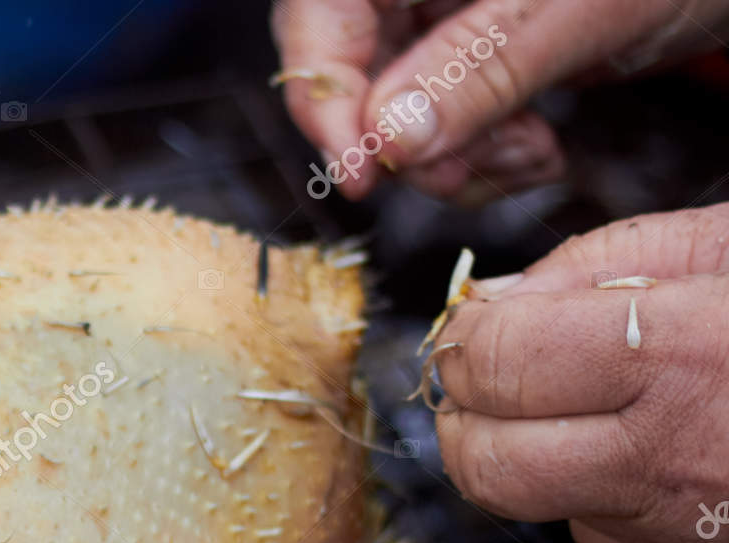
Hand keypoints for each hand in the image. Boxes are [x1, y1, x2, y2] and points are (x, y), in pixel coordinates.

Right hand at [272, 0, 728, 203]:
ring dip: (454, 161)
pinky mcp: (472, 59)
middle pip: (352, 74)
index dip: (324, 97)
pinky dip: (482, 159)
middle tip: (462, 171)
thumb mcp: (578, 11)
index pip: (319, 16)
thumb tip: (390, 137)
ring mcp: (442, 18)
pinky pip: (442, 129)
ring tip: (528, 151)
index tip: (359, 173)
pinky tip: (536, 148)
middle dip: (406, 145)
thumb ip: (480, 69)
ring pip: (395, 116)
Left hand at [433, 204, 728, 542]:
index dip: (468, 341)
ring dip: (535, 461)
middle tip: (488, 381)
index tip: (477, 326)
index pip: (495, 363)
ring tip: (597, 411)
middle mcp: (674, 463)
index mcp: (683, 357)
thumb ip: (613, 261)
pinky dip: (607, 503)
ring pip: (540, 511)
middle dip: (467, 418)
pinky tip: (669, 461)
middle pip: (485, 464)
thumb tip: (498, 298)